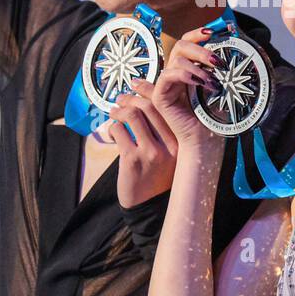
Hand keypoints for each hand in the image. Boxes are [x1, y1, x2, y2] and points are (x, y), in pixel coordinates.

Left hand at [108, 85, 179, 208]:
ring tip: (114, 112)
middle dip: (132, 98)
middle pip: (150, 106)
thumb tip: (145, 101)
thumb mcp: (170, 154)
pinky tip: (112, 131)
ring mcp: (152, 152)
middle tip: (121, 98)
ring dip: (119, 110)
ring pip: (133, 116)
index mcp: (182, 141)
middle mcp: (171, 145)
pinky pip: (119, 131)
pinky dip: (112, 127)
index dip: (151, 92)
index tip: (139, 87)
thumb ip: (164, 132)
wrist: (149, 207)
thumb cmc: (158, 177)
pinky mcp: (133, 159)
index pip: (168, 106)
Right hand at [148, 28, 222, 146]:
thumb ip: (218, 67)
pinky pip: (167, 76)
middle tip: (217, 61)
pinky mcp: (160, 96)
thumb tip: (231, 46)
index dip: (197, 34)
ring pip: (176, 60)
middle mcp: (175, 74)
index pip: (187, 43)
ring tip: (213, 82)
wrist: (206, 140)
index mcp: (188, 69)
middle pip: (180, 46)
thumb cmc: (214, 116)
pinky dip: (186, 75)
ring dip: (198, 67)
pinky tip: (202, 83)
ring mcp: (166, 85)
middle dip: (200, 49)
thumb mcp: (220, 86)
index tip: (213, 31)